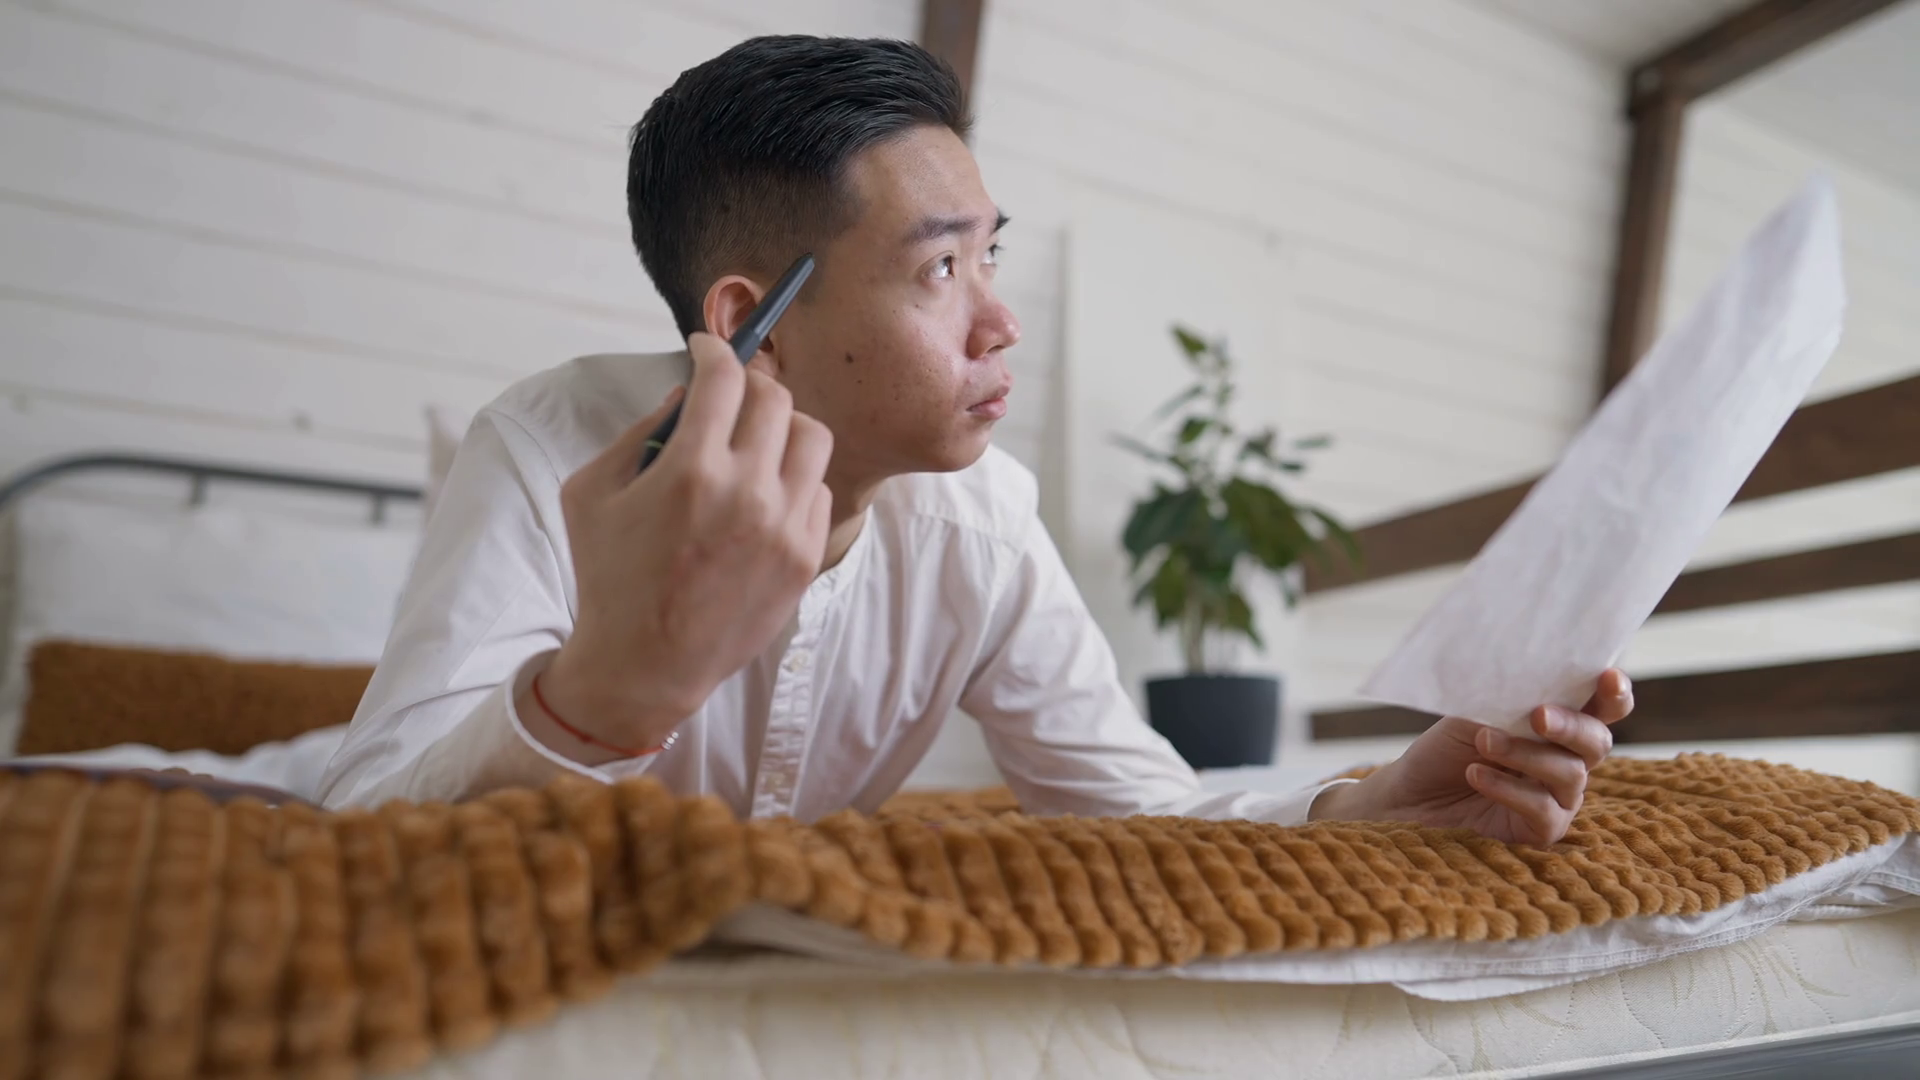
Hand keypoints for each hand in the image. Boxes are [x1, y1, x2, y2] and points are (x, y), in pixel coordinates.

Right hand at [525, 332, 833, 762]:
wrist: (644, 666)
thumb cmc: (608, 577)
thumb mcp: (594, 493)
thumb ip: (640, 433)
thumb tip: (686, 393)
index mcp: (690, 470)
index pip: (724, 377)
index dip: (716, 350)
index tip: (708, 347)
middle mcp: (747, 492)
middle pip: (775, 398)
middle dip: (749, 384)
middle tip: (730, 395)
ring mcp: (784, 526)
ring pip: (812, 437)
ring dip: (783, 426)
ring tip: (755, 441)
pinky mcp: (806, 557)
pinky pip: (818, 491)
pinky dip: (794, 480)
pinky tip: (763, 493)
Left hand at [1311, 670, 1634, 844]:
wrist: (1407, 798)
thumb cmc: (1443, 752)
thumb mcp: (1473, 716)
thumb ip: (1509, 701)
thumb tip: (1536, 682)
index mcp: (1557, 724)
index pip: (1600, 707)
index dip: (1613, 693)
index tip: (1609, 676)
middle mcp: (1566, 759)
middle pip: (1596, 741)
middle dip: (1571, 724)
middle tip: (1538, 715)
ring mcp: (1558, 798)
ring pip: (1569, 773)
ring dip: (1524, 754)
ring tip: (1482, 742)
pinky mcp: (1540, 831)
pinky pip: (1544, 809)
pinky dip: (1510, 789)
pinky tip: (1477, 774)